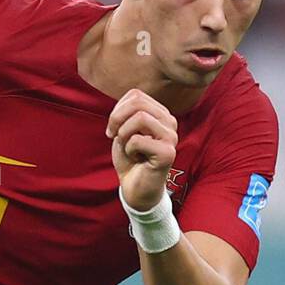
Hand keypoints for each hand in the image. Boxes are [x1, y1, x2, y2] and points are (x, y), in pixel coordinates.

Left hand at [106, 89, 177, 211]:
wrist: (136, 189)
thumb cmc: (131, 160)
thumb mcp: (124, 131)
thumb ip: (126, 113)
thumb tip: (125, 104)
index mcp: (160, 114)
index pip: (136, 95)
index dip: (117, 109)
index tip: (112, 128)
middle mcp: (170, 122)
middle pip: (138, 102)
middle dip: (117, 118)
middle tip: (112, 135)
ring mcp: (171, 137)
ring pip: (139, 117)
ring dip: (124, 134)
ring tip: (128, 148)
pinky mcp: (167, 153)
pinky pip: (137, 140)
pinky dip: (129, 150)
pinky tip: (137, 159)